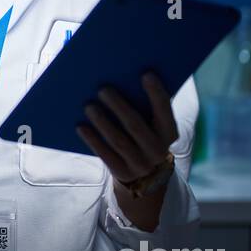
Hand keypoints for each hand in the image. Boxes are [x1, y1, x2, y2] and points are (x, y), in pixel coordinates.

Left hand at [75, 72, 178, 188]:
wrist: (146, 176)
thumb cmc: (146, 136)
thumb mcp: (154, 126)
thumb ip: (147, 107)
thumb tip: (125, 78)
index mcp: (169, 132)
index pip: (165, 111)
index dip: (156, 93)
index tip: (146, 74)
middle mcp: (157, 149)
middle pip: (136, 126)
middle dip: (119, 106)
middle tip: (103, 89)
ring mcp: (140, 164)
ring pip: (118, 141)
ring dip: (102, 122)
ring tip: (89, 106)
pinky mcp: (122, 172)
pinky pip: (105, 155)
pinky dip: (93, 140)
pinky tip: (81, 127)